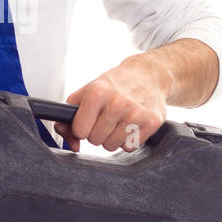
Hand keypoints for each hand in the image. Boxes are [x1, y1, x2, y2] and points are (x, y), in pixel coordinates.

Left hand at [52, 56, 168, 152]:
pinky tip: (131, 124)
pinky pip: (130, 147)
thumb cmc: (115, 85)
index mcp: (97, 93)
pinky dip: (128, 139)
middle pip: (95, 140)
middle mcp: (117, 103)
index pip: (79, 131)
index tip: (88, 120)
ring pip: (112, 146)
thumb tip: (73, 145)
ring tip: (118, 121)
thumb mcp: (87, 92)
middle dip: (97, 132)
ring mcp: (136, 113)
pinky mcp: (152, 122)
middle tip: (105, 118)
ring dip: (113, 138)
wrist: (148, 74)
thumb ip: (69, 118)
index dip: (82, 127)